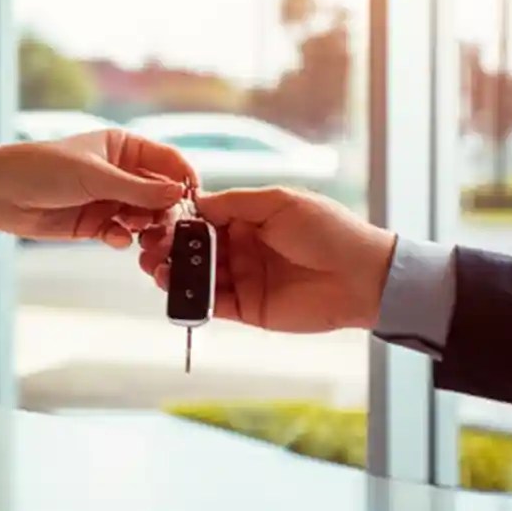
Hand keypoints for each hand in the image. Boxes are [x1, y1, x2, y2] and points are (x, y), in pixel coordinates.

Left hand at [0, 130, 195, 246]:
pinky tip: (115, 238)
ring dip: (146, 227)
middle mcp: (120, 172)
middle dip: (165, 209)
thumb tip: (178, 194)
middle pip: (160, 192)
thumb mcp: (96, 176)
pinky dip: (123, 237)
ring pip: (144, 216)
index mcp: (123, 146)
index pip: (167, 160)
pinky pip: (122, 233)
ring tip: (139, 232)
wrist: (0, 193)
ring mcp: (109, 198)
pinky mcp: (95, 223)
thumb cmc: (43, 169)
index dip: (183, 177)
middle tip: (166, 224)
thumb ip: (138, 189)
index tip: (194, 197)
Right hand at [138, 187, 396, 332]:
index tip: (158, 222)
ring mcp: (246, 279)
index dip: (181, 221)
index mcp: (252, 219)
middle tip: (150, 250)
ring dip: (175, 274)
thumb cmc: (328, 230)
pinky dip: (193, 300)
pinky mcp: (250, 309)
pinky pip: (214, 304)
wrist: (361, 276)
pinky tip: (177, 292)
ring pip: (200, 277)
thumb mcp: (279, 202)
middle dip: (171, 249)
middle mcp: (245, 248)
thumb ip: (235, 203)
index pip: (206, 218)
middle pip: (197, 249)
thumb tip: (196, 201)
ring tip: (157, 271)